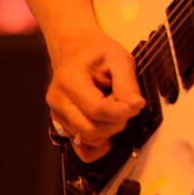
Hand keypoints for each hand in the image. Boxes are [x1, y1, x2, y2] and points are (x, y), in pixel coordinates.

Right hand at [46, 29, 144, 162]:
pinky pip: (80, 147)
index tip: (136, 105)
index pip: (96, 109)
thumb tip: (135, 106)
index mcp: (69, 79)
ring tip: (113, 108)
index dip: (121, 112)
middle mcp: (58, 99)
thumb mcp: (118, 58)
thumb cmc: (94, 50)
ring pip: (88, 138)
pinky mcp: (62, 123)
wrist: (74, 47)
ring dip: (109, 130)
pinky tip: (108, 134)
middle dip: (116, 123)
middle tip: (126, 107)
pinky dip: (97, 146)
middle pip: (91, 129)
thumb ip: (127, 83)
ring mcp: (57, 113)